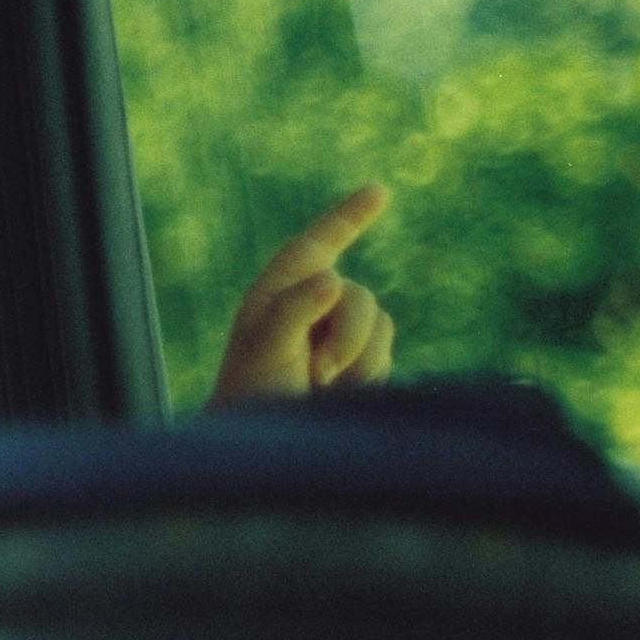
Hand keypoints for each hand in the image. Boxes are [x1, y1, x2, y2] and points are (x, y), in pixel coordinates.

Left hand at [211, 182, 397, 401]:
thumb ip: (294, 310)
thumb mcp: (265, 348)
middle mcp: (311, 305)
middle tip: (314, 374)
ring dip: (356, 360)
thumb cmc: (254, 394)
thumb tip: (333, 279)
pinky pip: (385, 353)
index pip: (317, 245)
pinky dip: (367, 375)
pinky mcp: (360, 360)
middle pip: (358, 296)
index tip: (380, 190)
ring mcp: (338, 333)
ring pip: (379, 324)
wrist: (269, 449)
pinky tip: (339, 396)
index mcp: (277, 291)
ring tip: (320, 387)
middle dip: (346, 336)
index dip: (348, 217)